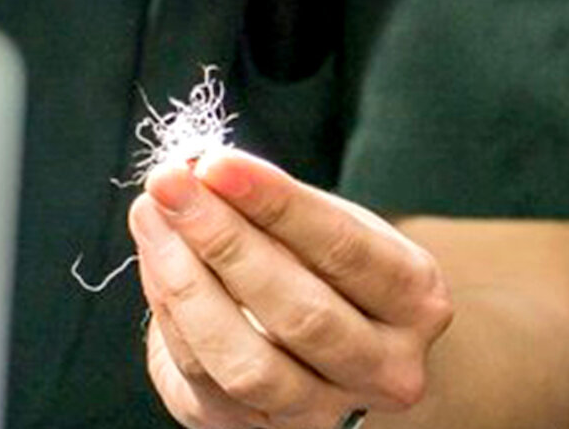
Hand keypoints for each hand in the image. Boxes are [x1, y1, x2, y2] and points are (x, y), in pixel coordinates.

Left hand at [131, 149, 454, 428]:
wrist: (343, 350)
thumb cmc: (332, 270)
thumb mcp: (329, 225)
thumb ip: (272, 202)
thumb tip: (196, 172)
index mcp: (416, 300)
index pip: (344, 249)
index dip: (275, 204)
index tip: (216, 164)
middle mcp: (386, 370)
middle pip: (301, 314)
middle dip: (223, 242)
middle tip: (170, 186)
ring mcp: (326, 414)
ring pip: (248, 365)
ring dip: (186, 284)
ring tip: (152, 219)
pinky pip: (206, 383)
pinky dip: (172, 318)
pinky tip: (156, 263)